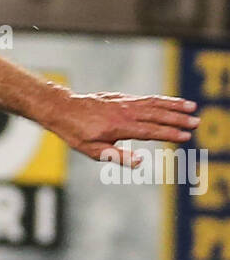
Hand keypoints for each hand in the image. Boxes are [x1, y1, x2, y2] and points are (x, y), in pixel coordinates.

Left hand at [42, 91, 198, 164]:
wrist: (64, 109)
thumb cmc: (77, 134)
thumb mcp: (94, 151)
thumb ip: (118, 157)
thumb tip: (140, 162)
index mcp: (119, 127)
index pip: (150, 131)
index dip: (169, 134)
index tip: (185, 137)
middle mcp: (125, 112)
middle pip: (157, 115)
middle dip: (178, 119)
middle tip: (196, 122)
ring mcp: (124, 103)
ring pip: (154, 103)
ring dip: (174, 105)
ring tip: (191, 107)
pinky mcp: (122, 97)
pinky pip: (146, 98)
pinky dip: (161, 99)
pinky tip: (171, 102)